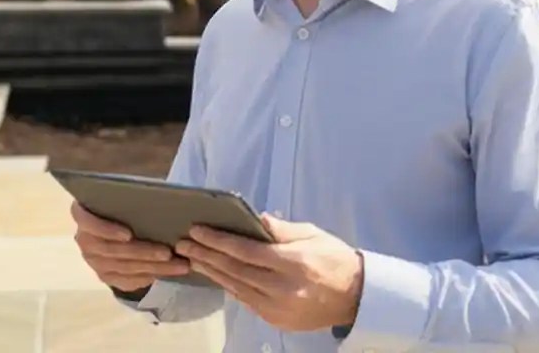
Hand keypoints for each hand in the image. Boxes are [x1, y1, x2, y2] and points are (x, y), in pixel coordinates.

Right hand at [70, 202, 189, 293]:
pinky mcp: (105, 275)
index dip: (107, 230)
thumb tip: (160, 198)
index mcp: (82, 214)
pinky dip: (147, 277)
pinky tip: (166, 274)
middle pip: (112, 250)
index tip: (129, 234)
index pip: (89, 222)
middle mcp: (84, 240)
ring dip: (153, 267)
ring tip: (178, 265)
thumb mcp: (125, 196)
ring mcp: (93, 261)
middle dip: (143, 252)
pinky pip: (125, 281)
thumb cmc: (122, 204)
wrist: (115, 223)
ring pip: (124, 268)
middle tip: (168, 253)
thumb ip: (133, 198)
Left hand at [176, 214, 363, 331]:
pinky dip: (229, 286)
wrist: (355, 297)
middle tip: (183, 244)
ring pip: (236, 287)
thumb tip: (255, 219)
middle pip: (234, 270)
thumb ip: (282, 229)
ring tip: (192, 258)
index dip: (218, 240)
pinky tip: (215, 275)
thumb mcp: (313, 235)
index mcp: (293, 263)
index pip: (246, 251)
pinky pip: (246, 301)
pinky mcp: (276, 320)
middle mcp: (283, 288)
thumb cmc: (334, 259)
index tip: (198, 230)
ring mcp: (278, 308)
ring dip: (211, 272)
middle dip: (206, 255)